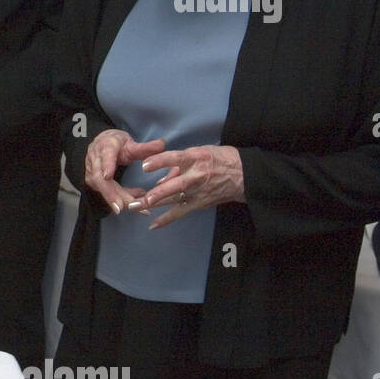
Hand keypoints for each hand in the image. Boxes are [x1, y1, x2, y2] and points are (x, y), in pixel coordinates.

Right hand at [84, 130, 164, 213]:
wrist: (101, 145)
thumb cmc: (117, 143)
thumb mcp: (131, 143)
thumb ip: (146, 147)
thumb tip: (162, 145)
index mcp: (106, 146)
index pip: (105, 156)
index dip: (106, 166)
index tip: (108, 176)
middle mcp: (96, 160)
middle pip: (100, 178)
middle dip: (110, 194)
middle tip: (122, 207)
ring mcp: (91, 172)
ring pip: (102, 188)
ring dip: (117, 200)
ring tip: (138, 209)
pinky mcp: (93, 182)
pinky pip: (106, 192)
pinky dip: (120, 199)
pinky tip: (135, 202)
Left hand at [127, 144, 244, 229]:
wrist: (243, 175)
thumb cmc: (219, 159)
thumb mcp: (199, 152)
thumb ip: (177, 165)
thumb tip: (159, 179)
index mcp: (196, 158)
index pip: (176, 159)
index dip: (160, 162)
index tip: (145, 165)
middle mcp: (197, 175)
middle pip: (174, 186)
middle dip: (155, 194)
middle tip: (138, 199)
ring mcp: (198, 191)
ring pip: (173, 199)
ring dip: (154, 204)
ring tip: (136, 208)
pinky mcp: (200, 203)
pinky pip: (181, 212)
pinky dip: (167, 219)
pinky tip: (153, 225)